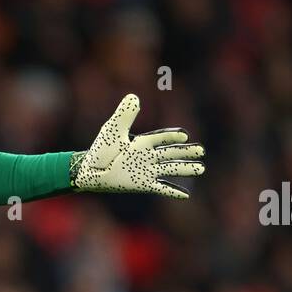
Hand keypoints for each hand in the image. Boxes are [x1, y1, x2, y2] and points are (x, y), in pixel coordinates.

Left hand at [69, 94, 204, 197]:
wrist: (89, 171)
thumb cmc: (100, 150)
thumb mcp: (113, 129)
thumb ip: (125, 114)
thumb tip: (134, 97)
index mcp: (142, 142)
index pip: (161, 138)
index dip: (171, 137)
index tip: (183, 136)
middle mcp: (147, 156)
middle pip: (171, 153)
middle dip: (185, 152)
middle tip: (201, 151)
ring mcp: (146, 171)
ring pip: (170, 169)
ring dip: (184, 169)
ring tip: (201, 168)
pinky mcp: (142, 184)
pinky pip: (160, 188)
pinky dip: (172, 191)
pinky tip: (185, 195)